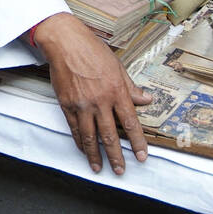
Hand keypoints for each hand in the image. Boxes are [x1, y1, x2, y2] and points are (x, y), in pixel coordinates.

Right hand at [31, 13, 152, 174]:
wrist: (66, 43)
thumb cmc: (93, 50)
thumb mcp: (118, 66)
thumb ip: (131, 87)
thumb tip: (146, 99)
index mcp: (117, 90)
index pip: (130, 122)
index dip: (137, 142)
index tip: (141, 156)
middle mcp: (101, 101)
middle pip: (110, 135)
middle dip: (116, 156)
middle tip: (121, 170)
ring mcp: (83, 105)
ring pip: (90, 137)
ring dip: (96, 155)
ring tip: (100, 168)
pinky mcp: (68, 105)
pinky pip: (75, 129)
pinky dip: (80, 142)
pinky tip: (84, 150)